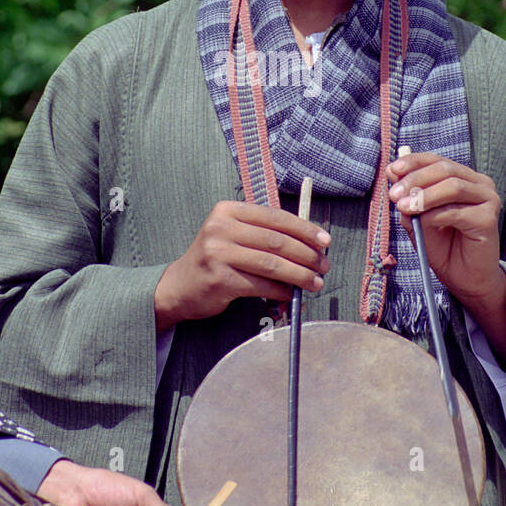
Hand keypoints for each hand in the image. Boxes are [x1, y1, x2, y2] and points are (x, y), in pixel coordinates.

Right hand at [154, 200, 330, 330]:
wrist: (180, 286)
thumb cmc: (216, 258)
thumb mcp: (234, 234)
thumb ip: (265, 232)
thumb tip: (311, 242)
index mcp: (228, 211)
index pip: (275, 217)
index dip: (304, 229)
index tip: (325, 241)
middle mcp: (221, 228)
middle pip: (276, 241)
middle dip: (307, 254)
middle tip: (324, 266)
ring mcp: (218, 254)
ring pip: (272, 264)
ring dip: (300, 275)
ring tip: (316, 283)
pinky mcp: (220, 279)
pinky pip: (261, 285)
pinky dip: (281, 291)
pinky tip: (292, 295)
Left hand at [386, 149, 503, 307]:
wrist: (465, 279)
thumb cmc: (444, 248)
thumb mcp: (418, 219)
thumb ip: (409, 199)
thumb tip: (394, 177)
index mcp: (463, 178)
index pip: (436, 161)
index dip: (413, 163)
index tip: (391, 170)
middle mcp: (479, 184)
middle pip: (444, 169)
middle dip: (415, 179)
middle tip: (394, 194)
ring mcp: (488, 199)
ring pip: (452, 186)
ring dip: (424, 196)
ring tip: (404, 207)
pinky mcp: (488, 219)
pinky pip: (456, 211)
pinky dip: (434, 215)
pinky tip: (421, 222)